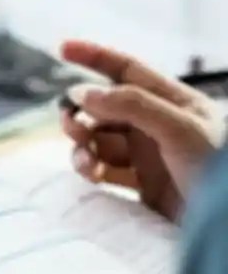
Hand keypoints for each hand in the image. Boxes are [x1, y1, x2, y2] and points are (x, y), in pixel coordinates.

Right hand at [60, 40, 225, 220]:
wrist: (221, 224)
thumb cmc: (215, 169)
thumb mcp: (179, 129)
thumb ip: (132, 106)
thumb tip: (83, 93)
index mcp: (172, 102)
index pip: (126, 70)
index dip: (94, 57)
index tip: (61, 48)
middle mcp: (156, 125)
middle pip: (103, 109)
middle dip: (81, 114)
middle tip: (72, 126)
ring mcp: (147, 155)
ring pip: (98, 141)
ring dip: (83, 148)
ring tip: (87, 163)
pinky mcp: (140, 184)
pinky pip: (103, 171)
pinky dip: (92, 171)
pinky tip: (95, 177)